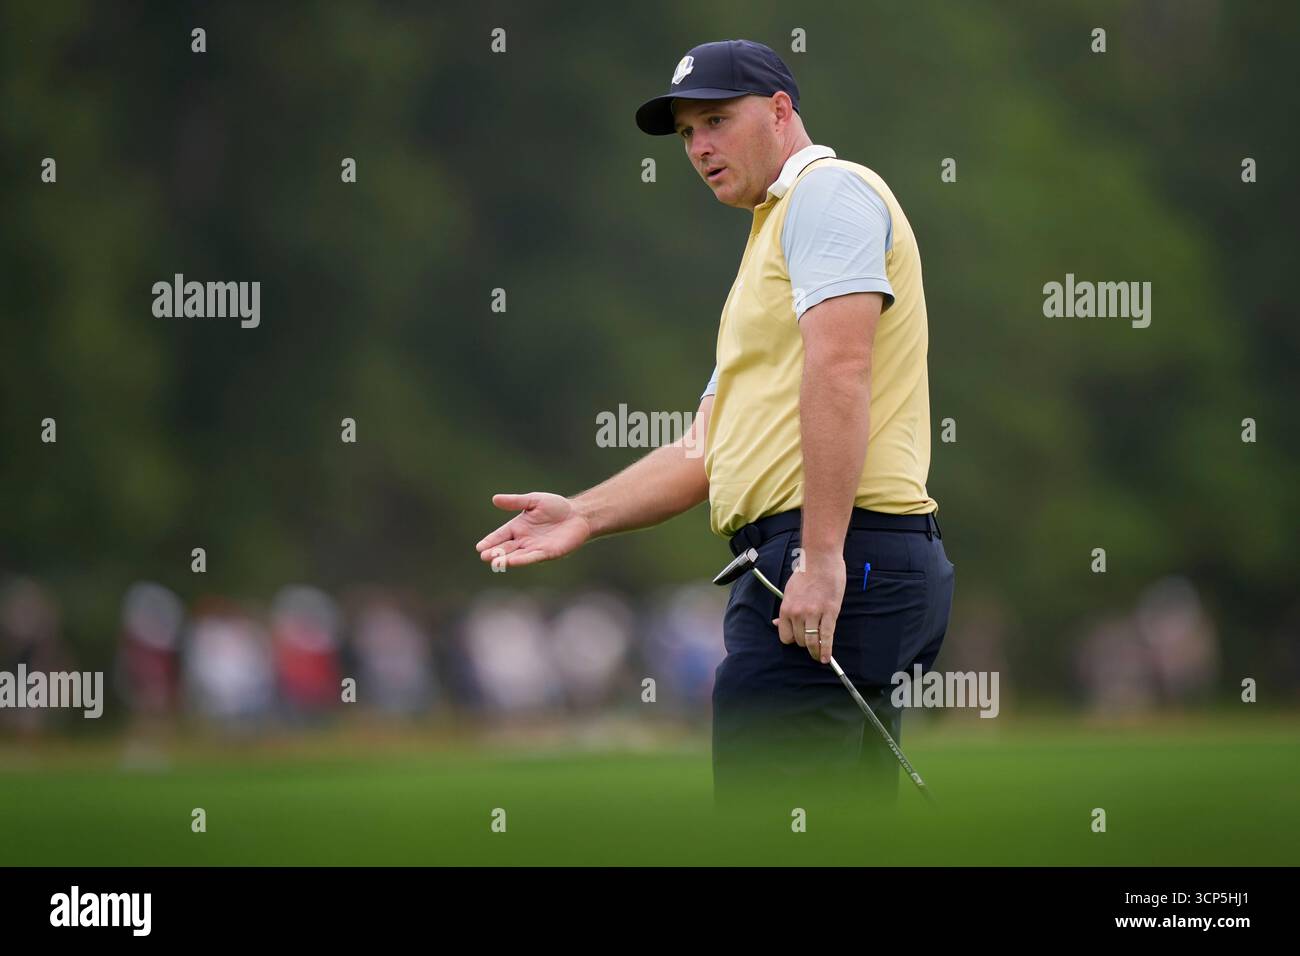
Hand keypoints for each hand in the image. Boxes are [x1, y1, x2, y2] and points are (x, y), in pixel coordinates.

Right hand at [475, 492, 591, 568]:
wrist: (578, 514)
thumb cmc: (556, 507)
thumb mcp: (534, 500)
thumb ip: (515, 501)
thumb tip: (495, 499)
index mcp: (518, 527)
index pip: (500, 536)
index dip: (490, 541)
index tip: (479, 547)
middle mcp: (524, 540)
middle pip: (505, 548)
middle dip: (495, 553)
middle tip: (484, 556)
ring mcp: (534, 548)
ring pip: (516, 555)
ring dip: (505, 560)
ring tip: (494, 563)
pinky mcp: (547, 553)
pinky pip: (532, 557)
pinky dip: (522, 560)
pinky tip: (513, 561)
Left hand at [772, 549, 845, 663]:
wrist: (820, 559)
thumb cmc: (805, 574)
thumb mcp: (789, 592)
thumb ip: (785, 611)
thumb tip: (777, 624)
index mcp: (786, 609)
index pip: (785, 636)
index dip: (793, 640)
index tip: (798, 640)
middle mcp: (797, 613)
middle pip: (799, 641)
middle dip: (805, 644)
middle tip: (812, 644)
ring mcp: (814, 614)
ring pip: (812, 642)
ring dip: (815, 652)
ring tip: (819, 656)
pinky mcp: (830, 612)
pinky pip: (827, 637)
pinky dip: (826, 650)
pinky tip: (827, 658)